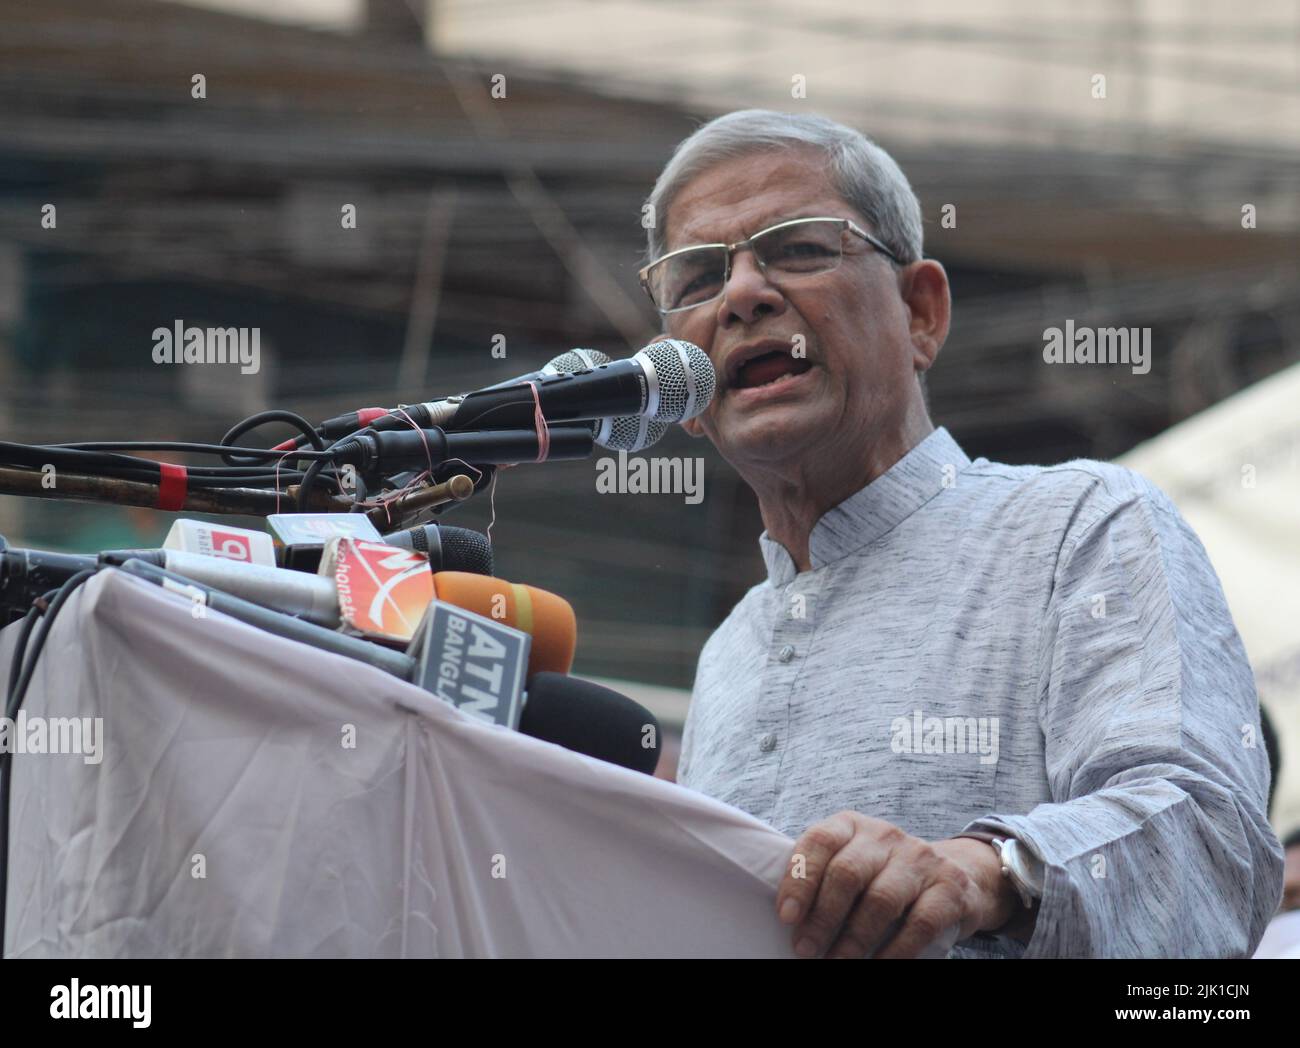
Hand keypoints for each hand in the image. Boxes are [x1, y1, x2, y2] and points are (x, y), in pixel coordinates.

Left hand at [775, 812, 1021, 957]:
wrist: (957, 876)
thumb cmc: (885, 877)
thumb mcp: (853, 865)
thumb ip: (824, 881)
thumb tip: (792, 923)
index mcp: (851, 826)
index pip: (819, 842)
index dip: (800, 880)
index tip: (787, 917)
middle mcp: (884, 835)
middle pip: (847, 874)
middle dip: (823, 918)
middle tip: (806, 949)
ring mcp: (919, 858)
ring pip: (881, 900)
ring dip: (855, 939)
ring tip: (838, 961)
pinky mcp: (949, 886)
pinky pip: (920, 922)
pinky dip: (896, 950)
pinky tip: (880, 964)